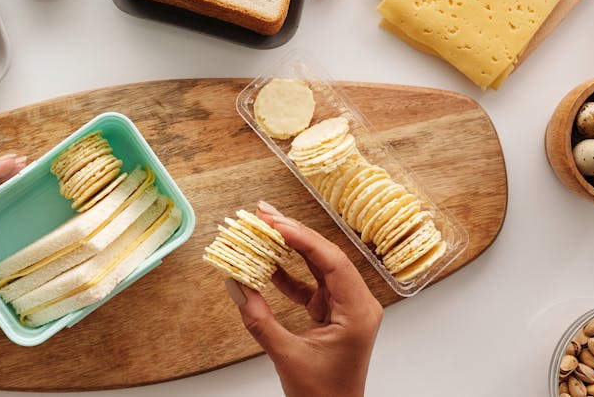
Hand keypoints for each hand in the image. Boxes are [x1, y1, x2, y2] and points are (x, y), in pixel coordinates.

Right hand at [224, 201, 382, 396]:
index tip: (275, 223)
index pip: (332, 262)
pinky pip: (310, 286)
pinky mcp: (332, 315)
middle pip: (326, 257)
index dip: (302, 238)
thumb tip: (235, 286)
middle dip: (294, 234)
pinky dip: (288, 275)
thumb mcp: (286, 355)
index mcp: (358, 312)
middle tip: (264, 214)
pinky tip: (267, 264)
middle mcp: (357, 305)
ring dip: (290, 249)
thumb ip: (259, 319)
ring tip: (263, 227)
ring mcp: (346, 309)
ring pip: (318, 267)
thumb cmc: (323, 396)